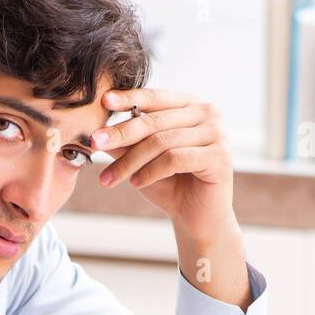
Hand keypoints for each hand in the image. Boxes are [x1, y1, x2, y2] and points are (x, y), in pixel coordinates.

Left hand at [91, 88, 234, 243]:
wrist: (196, 217)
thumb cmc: (170, 183)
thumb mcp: (142, 159)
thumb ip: (125, 141)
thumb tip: (97, 127)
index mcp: (190, 105)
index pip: (155, 97)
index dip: (129, 98)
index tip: (104, 101)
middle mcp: (208, 113)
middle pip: (154, 121)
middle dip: (121, 134)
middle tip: (94, 143)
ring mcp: (217, 133)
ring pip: (161, 142)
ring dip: (130, 161)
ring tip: (109, 178)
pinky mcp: (219, 156)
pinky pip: (175, 159)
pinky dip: (151, 171)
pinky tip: (136, 183)